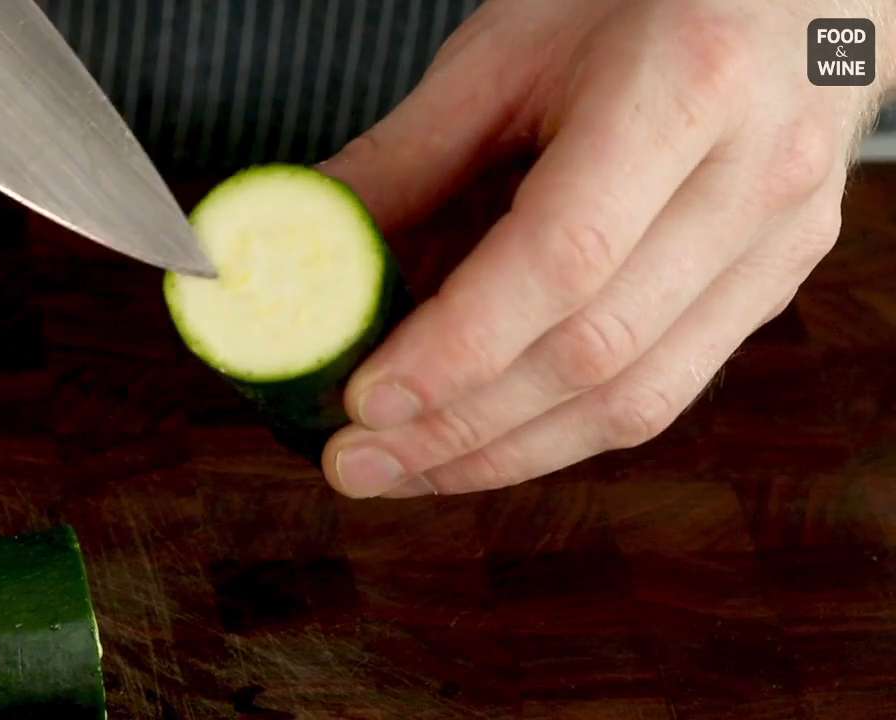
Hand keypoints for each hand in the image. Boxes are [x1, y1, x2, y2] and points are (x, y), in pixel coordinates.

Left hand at [319, 0, 892, 497]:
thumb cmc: (638, 0)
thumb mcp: (509, 52)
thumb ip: (407, 157)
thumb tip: (305, 253)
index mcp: (685, 88)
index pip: (564, 257)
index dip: (457, 347)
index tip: (364, 402)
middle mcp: (753, 178)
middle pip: (596, 351)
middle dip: (459, 427)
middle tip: (356, 463)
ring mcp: (779, 244)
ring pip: (636, 398)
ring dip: (504, 453)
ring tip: (403, 471)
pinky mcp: (774, 286)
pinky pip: (663, 390)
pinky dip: (559, 431)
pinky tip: (482, 443)